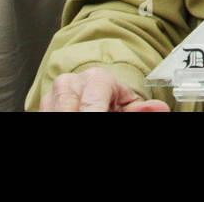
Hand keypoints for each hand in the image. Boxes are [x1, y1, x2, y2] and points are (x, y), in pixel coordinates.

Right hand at [38, 69, 169, 111]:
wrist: (93, 94)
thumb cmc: (112, 100)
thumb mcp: (128, 104)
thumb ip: (141, 109)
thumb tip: (160, 110)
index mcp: (97, 79)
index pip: (92, 104)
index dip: (93, 115)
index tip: (97, 120)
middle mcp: (71, 82)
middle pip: (67, 109)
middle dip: (76, 117)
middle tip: (89, 123)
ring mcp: (53, 94)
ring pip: (53, 112)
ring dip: (64, 116)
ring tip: (86, 114)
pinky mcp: (43, 105)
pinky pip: (45, 113)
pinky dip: (55, 116)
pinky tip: (67, 119)